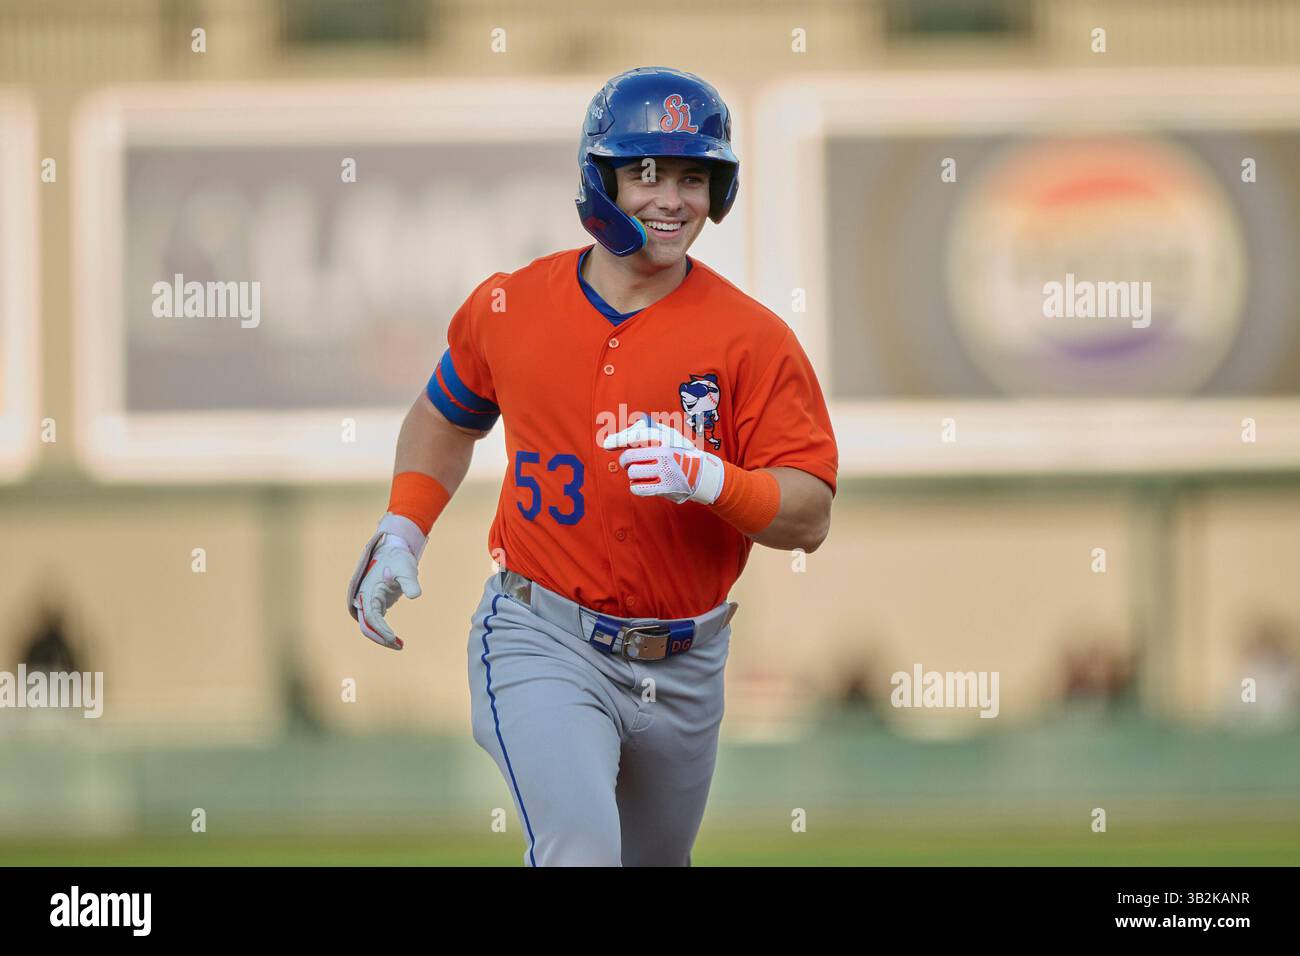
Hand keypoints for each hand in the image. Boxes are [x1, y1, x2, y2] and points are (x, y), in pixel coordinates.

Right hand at [346, 515, 426, 650]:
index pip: (371, 615)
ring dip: (382, 636)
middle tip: (399, 646)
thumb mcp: (406, 569)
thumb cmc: (399, 559)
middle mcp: (365, 598)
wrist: (394, 551)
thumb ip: (410, 582)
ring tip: (400, 645)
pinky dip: (384, 631)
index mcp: (369, 591)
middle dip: (380, 637)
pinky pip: (376, 622)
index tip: (392, 637)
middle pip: (367, 624)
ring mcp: (369, 601)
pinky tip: (396, 639)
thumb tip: (415, 595)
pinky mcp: (376, 603)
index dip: (380, 628)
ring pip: (371, 625)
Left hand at [601, 414, 724, 504]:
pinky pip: (638, 488)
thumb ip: (644, 434)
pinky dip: (636, 486)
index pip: (636, 436)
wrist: (702, 473)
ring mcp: (665, 471)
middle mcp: (664, 453)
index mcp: (664, 438)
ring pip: (632, 473)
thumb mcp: (667, 436)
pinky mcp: (665, 487)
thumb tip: (613, 440)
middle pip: (629, 457)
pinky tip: (641, 483)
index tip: (606, 444)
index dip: (618, 439)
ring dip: (632, 474)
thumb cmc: (678, 452)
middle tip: (628, 462)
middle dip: (625, 461)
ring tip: (640, 472)